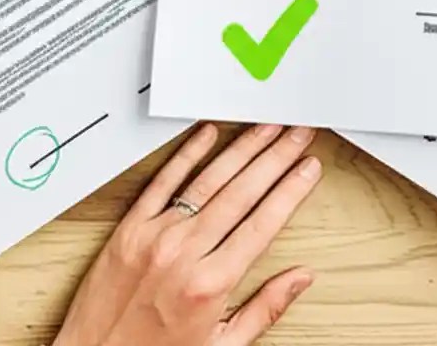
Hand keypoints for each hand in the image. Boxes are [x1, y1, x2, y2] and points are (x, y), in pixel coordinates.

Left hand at [55, 123, 322, 345]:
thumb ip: (265, 308)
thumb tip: (300, 278)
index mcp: (210, 284)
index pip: (264, 223)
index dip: (291, 190)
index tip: (308, 170)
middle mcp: (183, 254)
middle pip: (242, 193)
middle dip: (276, 158)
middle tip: (297, 135)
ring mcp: (155, 236)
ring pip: (208, 181)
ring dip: (242, 149)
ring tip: (265, 128)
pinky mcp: (128, 228)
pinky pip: (162, 182)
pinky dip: (187, 154)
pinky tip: (207, 135)